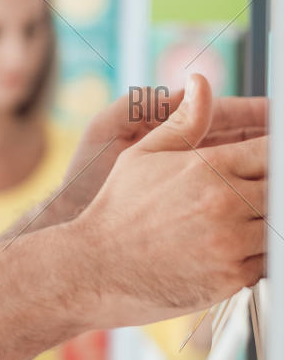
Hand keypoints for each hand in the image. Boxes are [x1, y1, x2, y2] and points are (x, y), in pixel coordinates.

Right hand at [70, 73, 265, 323]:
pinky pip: (269, 261)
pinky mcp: (231, 277)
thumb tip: (202, 82)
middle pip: (282, 188)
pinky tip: (238, 249)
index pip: (273, 150)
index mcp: (210, 167)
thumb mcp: (142, 155)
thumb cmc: (117, 212)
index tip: (270, 160)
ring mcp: (230, 243)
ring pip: (278, 224)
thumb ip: (184, 120)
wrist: (95, 270)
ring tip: (247, 219)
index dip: (277, 153)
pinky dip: (261, 255)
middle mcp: (225, 203)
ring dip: (270, 220)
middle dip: (275, 189)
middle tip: (255, 193)